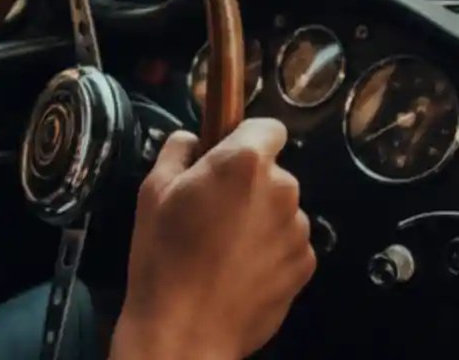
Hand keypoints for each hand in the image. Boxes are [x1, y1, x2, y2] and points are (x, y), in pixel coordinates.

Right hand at [110, 118, 314, 359]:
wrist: (185, 331)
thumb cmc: (163, 257)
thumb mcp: (153, 191)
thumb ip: (178, 150)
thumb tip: (193, 140)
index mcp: (245, 162)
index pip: (267, 127)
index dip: (246, 139)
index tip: (225, 159)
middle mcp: (283, 189)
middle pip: (272, 172)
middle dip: (248, 185)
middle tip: (211, 213)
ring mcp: (298, 229)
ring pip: (280, 210)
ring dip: (260, 220)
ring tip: (223, 250)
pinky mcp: (305, 265)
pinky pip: (288, 244)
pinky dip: (270, 252)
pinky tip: (239, 272)